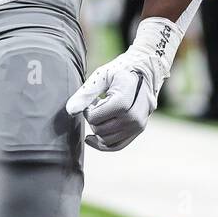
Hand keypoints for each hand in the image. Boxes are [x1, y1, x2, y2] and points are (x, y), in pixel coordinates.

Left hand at [66, 17, 176, 151]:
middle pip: (100, 130)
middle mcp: (134, 117)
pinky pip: (117, 146)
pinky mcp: (139, 131)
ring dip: (98, 128)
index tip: (93, 99)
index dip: (88, 110)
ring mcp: (139, 126)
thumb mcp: (102, 75)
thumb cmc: (122, 70)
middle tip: (97, 103)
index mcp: (125, 101)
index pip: (95, 118)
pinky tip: (92, 138)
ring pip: (106, 140)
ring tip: (102, 111)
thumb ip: (86, 93)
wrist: (147, 70)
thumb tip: (69, 111)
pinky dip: (103, 144)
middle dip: (93, 119)